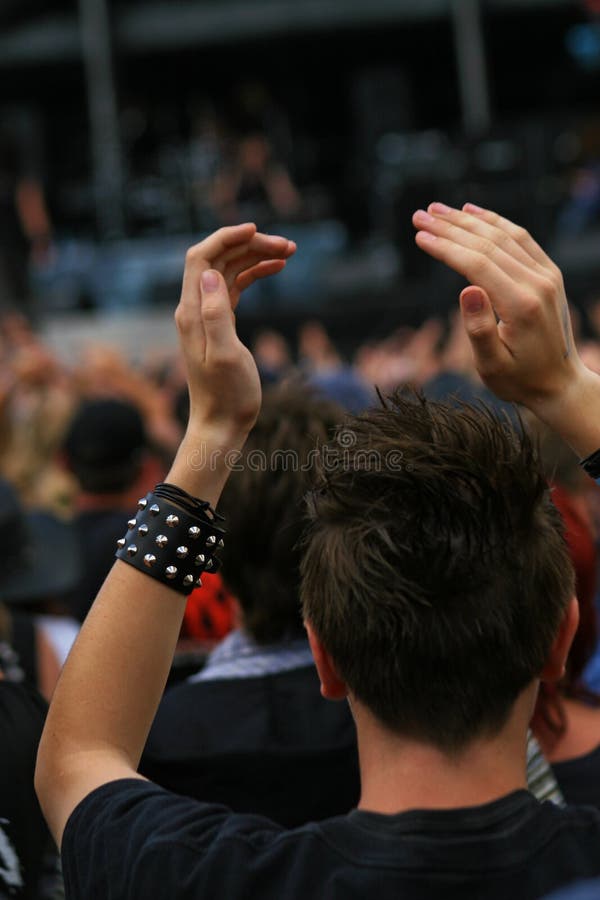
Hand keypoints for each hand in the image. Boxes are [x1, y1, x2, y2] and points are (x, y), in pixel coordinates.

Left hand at [175, 223, 295, 438]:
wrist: (222, 424)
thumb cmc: (227, 396)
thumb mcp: (225, 355)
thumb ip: (216, 314)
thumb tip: (212, 274)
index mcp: (192, 312)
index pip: (202, 258)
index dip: (226, 237)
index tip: (256, 229)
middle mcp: (195, 308)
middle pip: (219, 259)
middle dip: (250, 245)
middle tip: (288, 247)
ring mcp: (207, 315)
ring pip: (229, 271)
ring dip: (256, 257)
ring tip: (289, 253)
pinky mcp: (221, 324)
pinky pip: (236, 287)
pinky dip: (255, 274)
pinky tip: (276, 268)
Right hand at [412, 202, 586, 414]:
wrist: (560, 384)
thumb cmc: (519, 380)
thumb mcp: (492, 367)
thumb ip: (479, 331)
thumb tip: (466, 289)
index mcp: (521, 305)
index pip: (477, 264)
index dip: (446, 247)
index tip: (419, 236)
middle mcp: (538, 283)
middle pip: (488, 243)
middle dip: (450, 227)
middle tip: (419, 216)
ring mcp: (547, 275)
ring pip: (504, 235)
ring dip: (468, 219)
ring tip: (437, 210)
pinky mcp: (549, 273)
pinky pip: (520, 238)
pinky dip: (495, 222)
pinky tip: (473, 212)